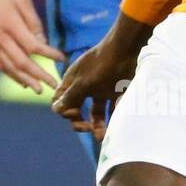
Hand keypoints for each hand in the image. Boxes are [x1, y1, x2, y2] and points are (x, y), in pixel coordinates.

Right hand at [0, 0, 63, 92]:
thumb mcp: (22, 0)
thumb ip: (33, 22)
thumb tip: (42, 42)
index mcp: (10, 24)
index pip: (32, 46)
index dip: (48, 54)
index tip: (61, 58)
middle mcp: (0, 38)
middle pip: (22, 62)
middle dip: (39, 75)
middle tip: (54, 85)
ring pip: (10, 68)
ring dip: (26, 80)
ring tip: (39, 90)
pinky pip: (0, 65)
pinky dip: (12, 75)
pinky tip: (22, 82)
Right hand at [52, 17, 148, 137]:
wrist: (129, 49)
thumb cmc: (103, 64)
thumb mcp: (84, 83)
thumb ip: (70, 98)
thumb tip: (57, 110)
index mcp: (72, 82)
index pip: (60, 102)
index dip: (65, 112)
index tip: (75, 113)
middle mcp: (84, 87)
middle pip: (77, 111)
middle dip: (81, 124)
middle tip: (90, 129)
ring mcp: (101, 90)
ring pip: (96, 114)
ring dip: (98, 127)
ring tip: (104, 136)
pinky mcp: (116, 92)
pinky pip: (112, 110)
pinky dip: (114, 116)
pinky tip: (119, 114)